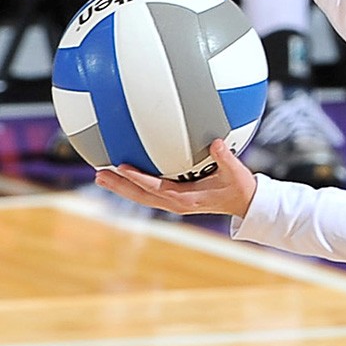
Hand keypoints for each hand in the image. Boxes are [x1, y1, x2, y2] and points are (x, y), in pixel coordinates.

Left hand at [95, 139, 257, 216]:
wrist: (245, 203)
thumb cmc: (240, 188)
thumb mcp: (236, 173)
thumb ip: (225, 158)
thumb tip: (215, 142)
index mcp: (188, 199)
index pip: (157, 188)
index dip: (139, 179)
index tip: (123, 168)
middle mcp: (177, 203)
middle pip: (141, 197)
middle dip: (120, 186)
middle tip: (100, 174)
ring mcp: (174, 202)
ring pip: (142, 197)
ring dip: (121, 187)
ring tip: (102, 175)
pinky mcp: (175, 199)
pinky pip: (149, 193)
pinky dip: (134, 184)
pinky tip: (124, 175)